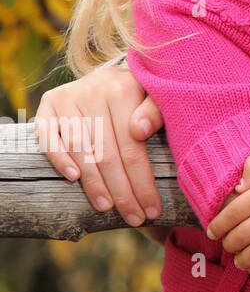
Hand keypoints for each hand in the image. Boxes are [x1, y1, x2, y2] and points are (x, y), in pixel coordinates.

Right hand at [34, 62, 164, 225]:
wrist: (115, 74)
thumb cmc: (142, 95)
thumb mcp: (158, 97)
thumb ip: (156, 112)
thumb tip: (139, 131)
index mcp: (124, 89)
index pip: (132, 148)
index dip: (142, 182)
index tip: (152, 209)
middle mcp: (93, 90)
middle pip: (107, 154)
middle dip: (122, 191)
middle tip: (134, 217)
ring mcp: (68, 97)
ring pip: (81, 150)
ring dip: (93, 183)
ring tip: (107, 207)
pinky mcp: (48, 103)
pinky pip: (48, 137)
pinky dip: (60, 158)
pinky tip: (74, 179)